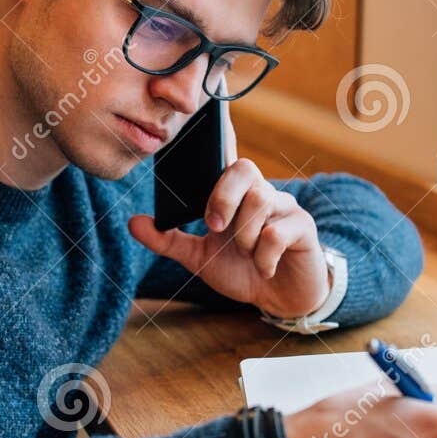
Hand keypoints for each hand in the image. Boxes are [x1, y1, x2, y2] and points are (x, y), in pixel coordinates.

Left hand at [128, 155, 329, 316]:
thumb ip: (168, 240)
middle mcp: (261, 193)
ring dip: (244, 236)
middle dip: (223, 197)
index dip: (221, 138)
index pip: (227, 157)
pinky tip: (265, 269)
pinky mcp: (303, 228)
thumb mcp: (199, 258)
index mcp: (236, 195)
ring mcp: (285, 207)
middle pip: (244, 168)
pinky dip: (264, 257)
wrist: (280, 300)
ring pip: (260, 200)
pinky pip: (277, 233)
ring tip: (246, 256)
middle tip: (214, 227)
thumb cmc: (243, 270)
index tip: (211, 138)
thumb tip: (133, 222)